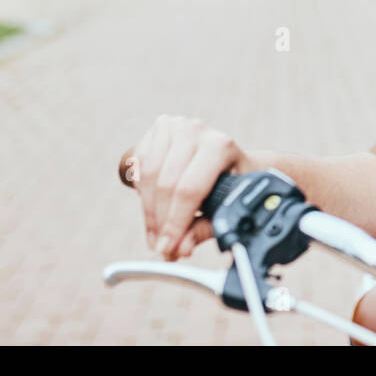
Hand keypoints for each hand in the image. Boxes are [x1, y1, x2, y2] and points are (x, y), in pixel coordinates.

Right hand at [129, 114, 248, 260]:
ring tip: (155, 235)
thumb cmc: (234, 182)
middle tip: (160, 248)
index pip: (189, 190)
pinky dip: (143, 193)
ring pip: (148, 177)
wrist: (232, 156)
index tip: (167, 249)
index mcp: (220, 146)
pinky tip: (154, 208)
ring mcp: (175, 126)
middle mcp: (195, 130)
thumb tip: (181, 248)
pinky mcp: (158, 128)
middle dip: (160, 222)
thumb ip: (205, 228)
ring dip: (148, 212)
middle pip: (165, 185)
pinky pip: (140, 166)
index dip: (175, 223)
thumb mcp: (228, 204)